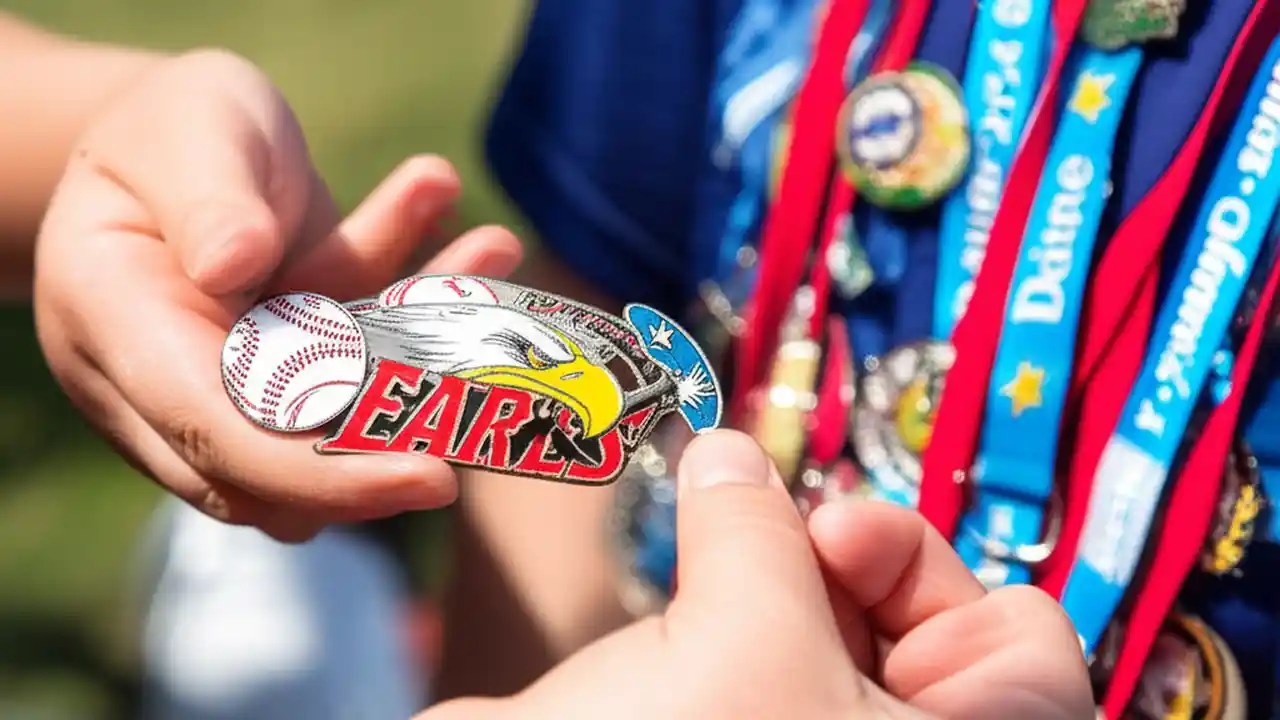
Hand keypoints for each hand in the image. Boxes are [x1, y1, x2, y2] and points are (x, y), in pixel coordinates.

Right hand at [34, 48, 521, 541]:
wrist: (179, 133)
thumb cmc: (171, 124)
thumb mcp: (190, 129)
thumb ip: (207, 197)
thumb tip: (236, 266)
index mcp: (117, 328)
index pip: (214, 434)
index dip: (321, 472)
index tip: (429, 475)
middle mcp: (170, 382)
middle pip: (284, 465)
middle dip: (393, 441)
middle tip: (496, 400)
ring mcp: (241, 386)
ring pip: (345, 414)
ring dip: (430, 354)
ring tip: (494, 247)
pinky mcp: (302, 372)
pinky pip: (373, 365)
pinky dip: (426, 311)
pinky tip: (482, 243)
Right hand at [425, 430, 1091, 719]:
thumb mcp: (748, 634)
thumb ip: (754, 522)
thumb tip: (729, 452)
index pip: (1018, 639)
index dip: (926, 562)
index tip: (829, 531)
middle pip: (909, 620)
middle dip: (832, 557)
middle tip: (763, 525)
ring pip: (818, 633)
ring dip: (765, 576)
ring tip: (712, 545)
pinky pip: (753, 659)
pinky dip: (723, 611)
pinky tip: (684, 584)